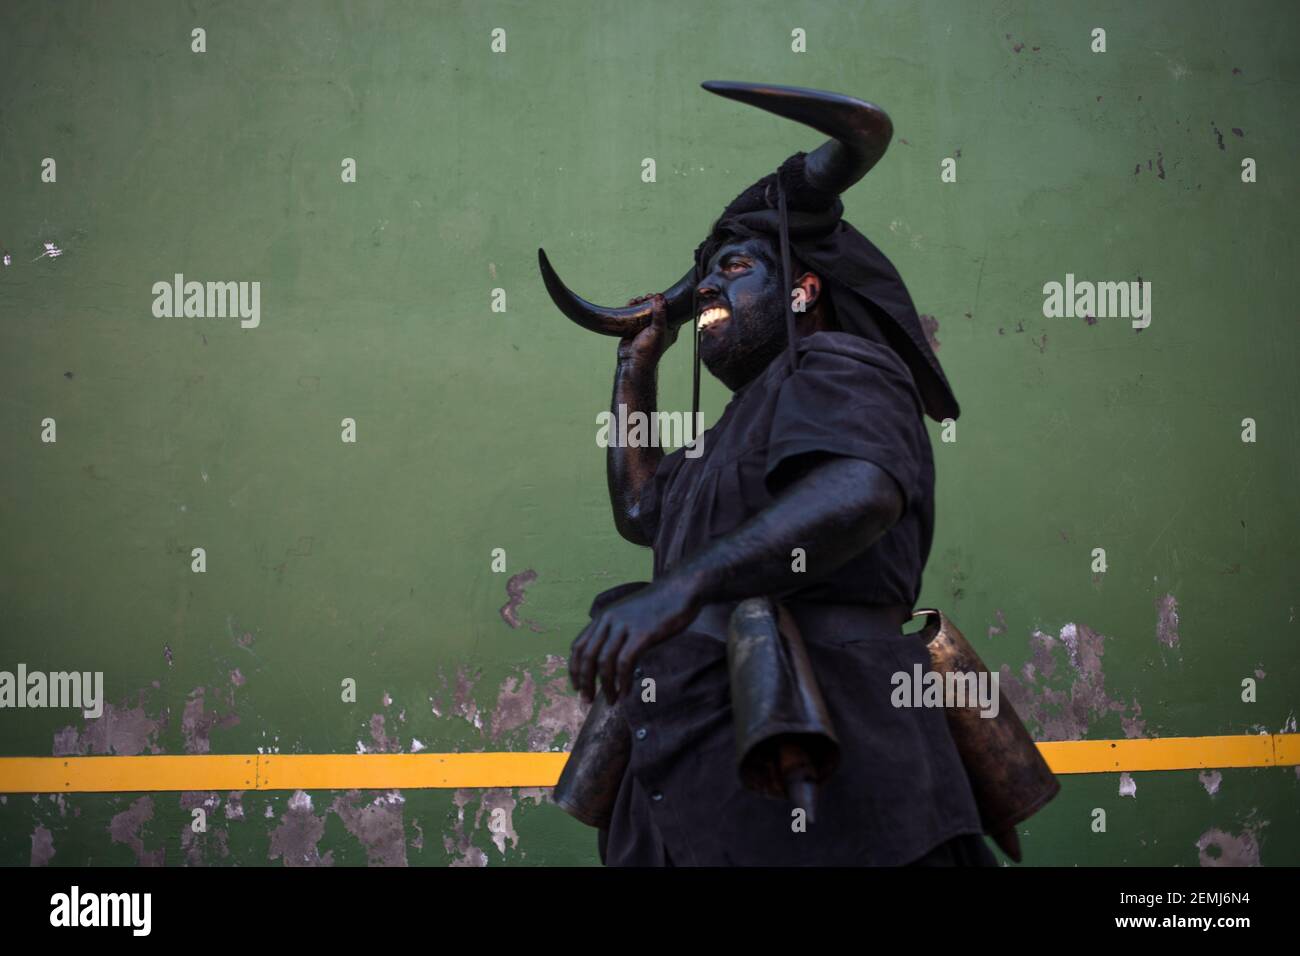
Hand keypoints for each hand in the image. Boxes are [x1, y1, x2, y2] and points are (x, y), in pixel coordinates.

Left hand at [569, 577, 700, 703]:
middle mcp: (609, 620)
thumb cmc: (659, 606)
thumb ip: (617, 633)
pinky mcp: (642, 633)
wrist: (681, 589)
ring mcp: (625, 626)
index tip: (577, 686)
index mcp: (603, 616)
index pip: (578, 646)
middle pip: (587, 656)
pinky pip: (626, 662)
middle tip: (588, 700)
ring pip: (605, 662)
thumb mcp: (629, 616)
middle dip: (585, 682)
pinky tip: (626, 693)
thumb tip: (611, 661)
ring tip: (611, 700)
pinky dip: (623, 681)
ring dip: (605, 686)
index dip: (574, 669)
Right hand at [617, 292, 679, 366]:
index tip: (660, 296)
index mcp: (669, 330)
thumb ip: (660, 314)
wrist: (632, 361)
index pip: (671, 312)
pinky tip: (631, 303)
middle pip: (657, 309)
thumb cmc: (649, 350)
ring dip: (641, 303)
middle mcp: (658, 328)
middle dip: (651, 301)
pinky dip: (633, 307)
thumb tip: (659, 297)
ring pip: (645, 310)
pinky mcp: (635, 328)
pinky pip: (635, 314)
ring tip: (638, 300)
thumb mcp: (658, 330)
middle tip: (648, 297)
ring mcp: (646, 327)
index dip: (667, 302)